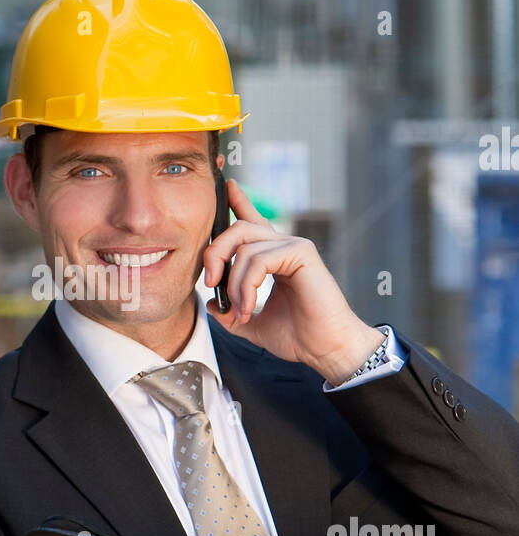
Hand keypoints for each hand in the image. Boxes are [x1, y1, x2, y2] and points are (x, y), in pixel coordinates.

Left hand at [203, 178, 383, 384]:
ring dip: (234, 283)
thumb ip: (231, 312)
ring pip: (245, 247)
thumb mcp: (254, 324)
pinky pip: (259, 260)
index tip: (227, 185)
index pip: (253, 222)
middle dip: (216, 253)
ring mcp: (294, 246)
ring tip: (241, 311)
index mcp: (274, 257)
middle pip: (238, 229)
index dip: (238, 202)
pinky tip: (250, 307)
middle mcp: (284, 246)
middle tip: (210, 282)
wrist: (326, 349)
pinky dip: (247, 285)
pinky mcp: (301, 253)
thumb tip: (210, 304)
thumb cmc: (299, 337)